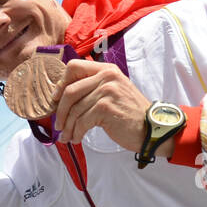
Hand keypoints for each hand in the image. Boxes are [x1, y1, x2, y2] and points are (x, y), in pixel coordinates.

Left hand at [53, 60, 174, 155]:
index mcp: (106, 69)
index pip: (73, 67)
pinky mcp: (106, 107)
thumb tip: (60, 95)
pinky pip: (81, 122)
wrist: (150, 128)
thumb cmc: (127, 113)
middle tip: (59, 126)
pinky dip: (76, 133)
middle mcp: (106, 76)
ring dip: (68, 127)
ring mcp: (107, 91)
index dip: (60, 84)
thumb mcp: (112, 91)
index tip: (56, 100)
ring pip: (74, 110)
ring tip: (67, 137)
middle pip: (69, 91)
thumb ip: (92, 87)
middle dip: (60, 112)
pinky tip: (77, 139)